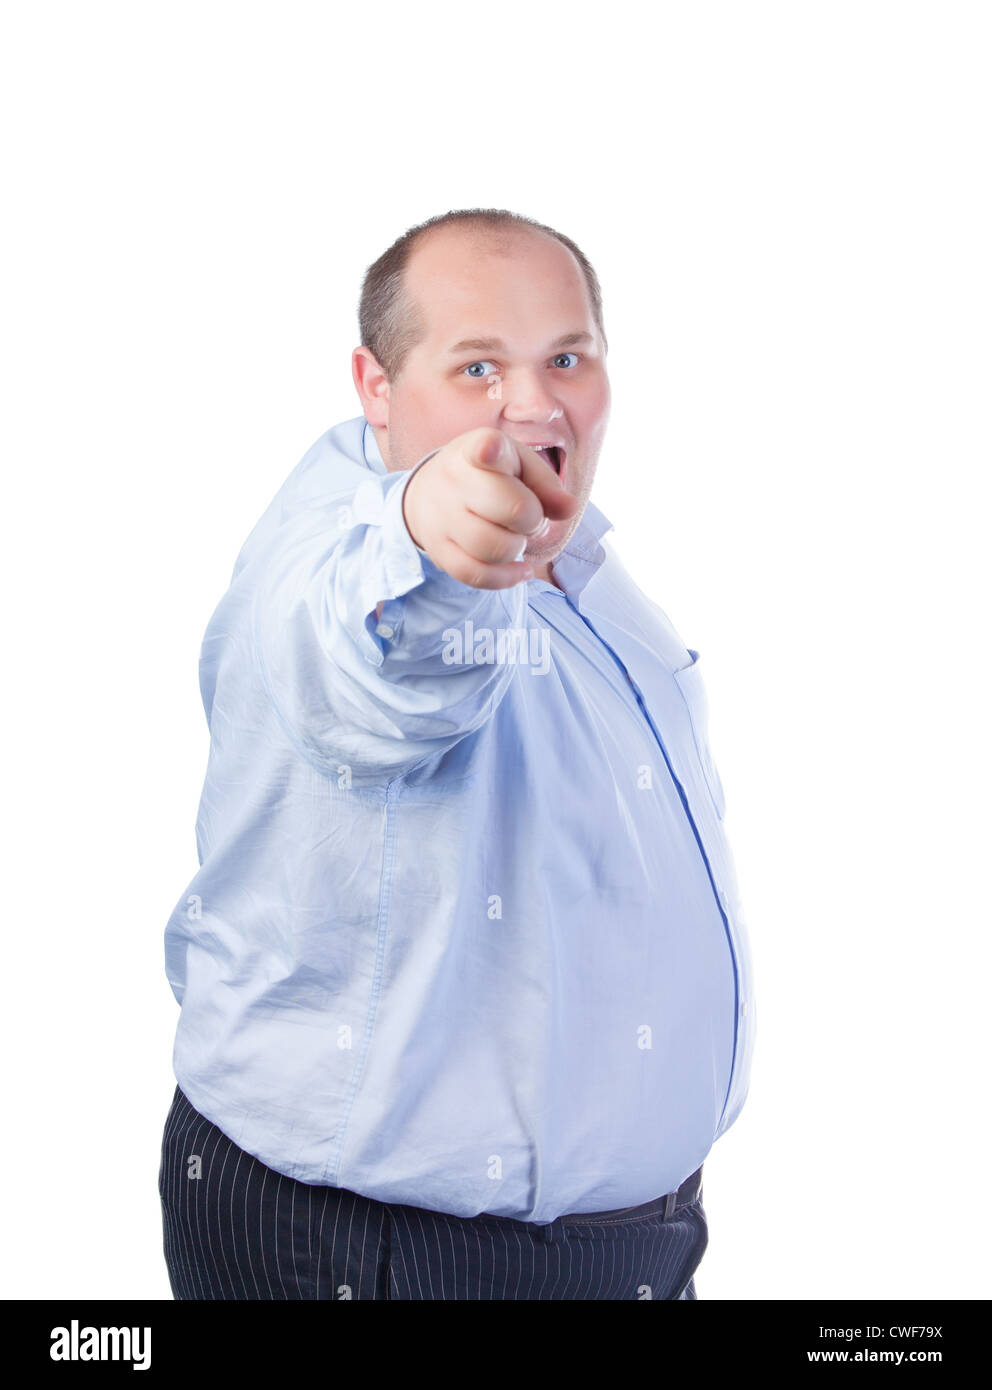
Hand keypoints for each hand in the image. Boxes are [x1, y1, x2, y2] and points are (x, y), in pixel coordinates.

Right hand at [402, 427, 578, 589]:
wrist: (432, 493)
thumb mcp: (518, 465)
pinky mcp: (439, 550)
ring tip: (516, 538)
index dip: (488, 451)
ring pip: (493, 548)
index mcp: (478, 449)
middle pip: (512, 509)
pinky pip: (475, 575)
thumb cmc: (488, 476)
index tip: (489, 451)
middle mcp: (454, 481)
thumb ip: (546, 483)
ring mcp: (442, 518)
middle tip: (528, 516)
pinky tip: (521, 570)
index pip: (483, 448)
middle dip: (533, 520)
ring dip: (517, 549)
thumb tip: (569, 509)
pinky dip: (505, 578)